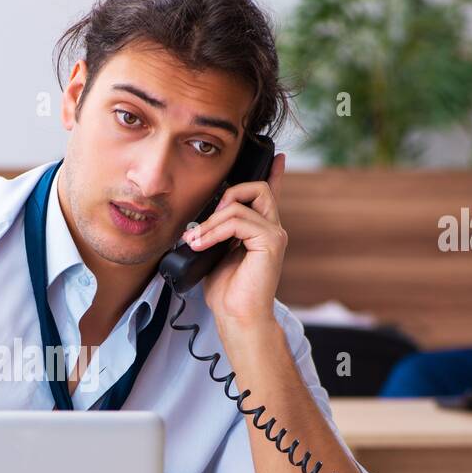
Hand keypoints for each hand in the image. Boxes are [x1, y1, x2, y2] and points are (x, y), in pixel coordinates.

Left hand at [180, 153, 287, 337]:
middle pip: (257, 188)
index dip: (273, 173)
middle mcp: (272, 229)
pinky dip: (215, 230)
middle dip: (227, 196)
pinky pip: (238, 221)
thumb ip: (215, 232)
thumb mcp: (215, 253)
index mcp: (260, 230)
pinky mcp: (271, 242)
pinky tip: (202, 244)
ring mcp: (274, 234)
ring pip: (241, 204)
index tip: (275, 156)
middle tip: (205, 223)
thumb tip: (198, 220)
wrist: (237, 316)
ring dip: (211, 221)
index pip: (269, 194)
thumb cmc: (227, 291)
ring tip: (195, 240)